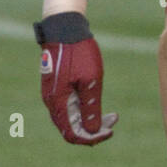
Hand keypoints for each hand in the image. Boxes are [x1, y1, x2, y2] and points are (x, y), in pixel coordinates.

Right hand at [34, 12, 116, 145]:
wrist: (65, 29)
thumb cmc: (79, 52)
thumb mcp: (91, 80)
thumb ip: (90, 107)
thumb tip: (92, 131)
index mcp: (58, 103)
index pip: (73, 134)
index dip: (92, 138)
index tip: (111, 131)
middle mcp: (51, 102)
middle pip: (71, 129)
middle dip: (93, 130)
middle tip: (114, 121)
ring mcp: (52, 95)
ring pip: (70, 118)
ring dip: (90, 120)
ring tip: (112, 115)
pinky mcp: (57, 87)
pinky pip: (69, 107)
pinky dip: (84, 110)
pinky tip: (97, 103)